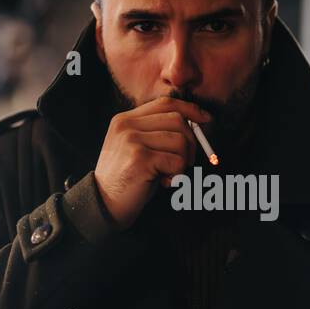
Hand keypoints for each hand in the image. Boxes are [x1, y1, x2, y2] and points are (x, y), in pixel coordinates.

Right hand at [93, 96, 213, 229]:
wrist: (104, 204)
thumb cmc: (128, 178)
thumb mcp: (137, 147)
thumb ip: (157, 132)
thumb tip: (198, 120)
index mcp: (125, 119)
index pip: (165, 103)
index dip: (189, 109)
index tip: (205, 119)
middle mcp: (127, 126)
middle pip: (177, 120)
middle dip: (190, 142)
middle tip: (184, 163)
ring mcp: (132, 140)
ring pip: (180, 141)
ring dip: (183, 162)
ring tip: (169, 175)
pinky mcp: (140, 158)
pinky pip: (177, 162)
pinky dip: (178, 175)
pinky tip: (164, 183)